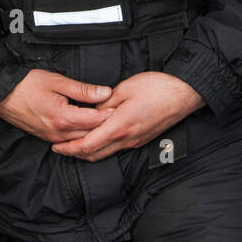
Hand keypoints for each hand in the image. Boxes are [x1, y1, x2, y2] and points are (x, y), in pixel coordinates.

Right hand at [0, 68, 112, 142]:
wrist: (1, 94)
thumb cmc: (27, 84)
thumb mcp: (57, 81)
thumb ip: (83, 90)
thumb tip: (105, 93)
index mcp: (64, 118)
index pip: (96, 120)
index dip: (111, 113)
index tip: (122, 106)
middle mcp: (59, 133)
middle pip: (91, 133)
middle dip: (105, 125)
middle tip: (119, 114)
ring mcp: (53, 138)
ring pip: (81, 139)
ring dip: (94, 131)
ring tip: (106, 120)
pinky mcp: (47, 138)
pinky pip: (70, 140)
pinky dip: (81, 134)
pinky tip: (87, 125)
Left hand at [50, 72, 204, 162]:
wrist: (184, 93)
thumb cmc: (157, 88)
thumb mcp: (125, 88)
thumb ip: (104, 101)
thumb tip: (91, 109)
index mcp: (119, 127)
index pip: (88, 145)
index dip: (70, 148)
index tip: (57, 146)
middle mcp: (127, 139)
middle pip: (95, 154)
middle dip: (75, 153)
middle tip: (60, 147)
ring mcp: (135, 141)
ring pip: (106, 153)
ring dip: (88, 150)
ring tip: (74, 143)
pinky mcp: (142, 139)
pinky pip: (117, 148)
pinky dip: (102, 146)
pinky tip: (97, 137)